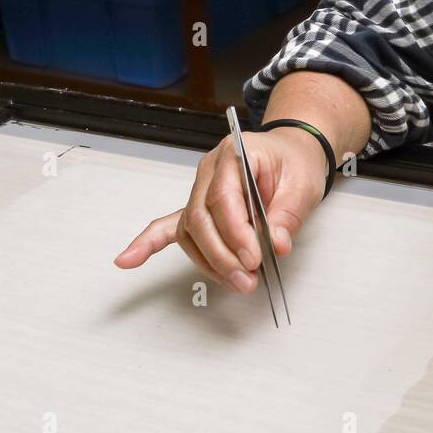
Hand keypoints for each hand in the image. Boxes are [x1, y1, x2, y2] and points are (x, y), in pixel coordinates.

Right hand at [114, 127, 328, 291]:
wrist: (292, 151)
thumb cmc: (295, 161)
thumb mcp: (304, 184)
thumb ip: (289, 215)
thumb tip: (276, 245)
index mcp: (235, 154)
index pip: (224, 197)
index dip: (235, 232)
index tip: (253, 257)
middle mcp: (211, 171)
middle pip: (201, 217)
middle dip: (222, 254)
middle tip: (247, 278)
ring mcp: (200, 189)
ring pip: (191, 230)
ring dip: (209, 261)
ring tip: (237, 282)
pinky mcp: (199, 208)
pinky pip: (169, 225)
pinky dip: (149, 243)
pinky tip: (129, 259)